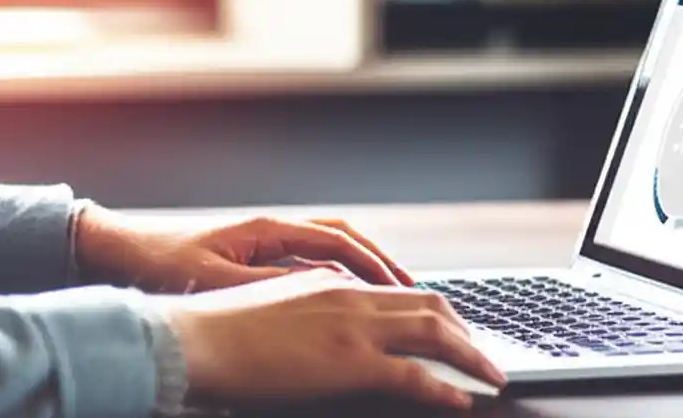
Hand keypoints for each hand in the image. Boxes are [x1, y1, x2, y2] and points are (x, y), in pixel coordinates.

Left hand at [75, 206, 412, 291]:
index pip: (338, 242)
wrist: (124, 255)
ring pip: (328, 252)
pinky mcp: (255, 260)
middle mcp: (272, 232)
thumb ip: (270, 286)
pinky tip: (346, 303)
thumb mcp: (219, 281)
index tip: (402, 288)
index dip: (374, 265)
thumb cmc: (164, 266)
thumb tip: (322, 292)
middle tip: (412, 290)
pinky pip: (309, 266)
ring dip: (361, 270)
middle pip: (343, 239)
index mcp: (268, 230)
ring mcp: (265, 245)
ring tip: (390, 295)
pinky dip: (336, 279)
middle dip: (380, 262)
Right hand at [167, 274, 506, 408]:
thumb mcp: (272, 310)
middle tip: (480, 352)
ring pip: (435, 332)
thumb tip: (323, 336)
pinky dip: (446, 388)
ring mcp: (354, 327)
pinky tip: (461, 400)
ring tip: (488, 375)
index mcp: (330, 283)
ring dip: (470, 355)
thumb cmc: (217, 331)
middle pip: (429, 304)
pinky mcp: (351, 362)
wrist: (193, 338)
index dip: (432, 309)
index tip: (449, 326)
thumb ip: (307, 316)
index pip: (397, 291)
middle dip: (463, 329)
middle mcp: (350, 296)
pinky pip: (416, 375)